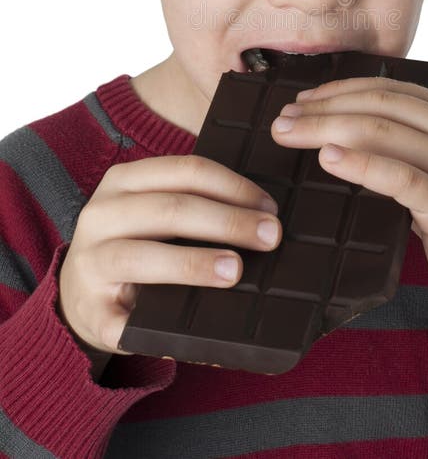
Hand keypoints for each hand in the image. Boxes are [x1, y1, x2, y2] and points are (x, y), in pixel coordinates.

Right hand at [58, 155, 281, 357]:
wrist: (80, 294)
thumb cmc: (136, 243)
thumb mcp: (154, 210)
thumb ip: (195, 205)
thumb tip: (263, 218)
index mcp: (124, 181)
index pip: (187, 170)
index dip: (233, 186)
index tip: (268, 207)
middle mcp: (101, 215)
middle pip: (171, 209)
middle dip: (228, 221)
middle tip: (269, 236)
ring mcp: (90, 264)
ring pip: (145, 256)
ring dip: (195, 263)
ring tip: (235, 271)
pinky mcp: (91, 313)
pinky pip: (125, 321)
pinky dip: (158, 329)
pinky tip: (192, 336)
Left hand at [271, 77, 427, 325]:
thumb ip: (406, 140)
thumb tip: (338, 126)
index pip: (386, 88)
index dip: (337, 91)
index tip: (300, 101)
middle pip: (377, 105)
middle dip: (322, 109)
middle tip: (282, 120)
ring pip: (381, 131)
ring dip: (326, 129)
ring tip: (290, 134)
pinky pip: (396, 175)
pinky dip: (359, 163)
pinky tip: (327, 159)